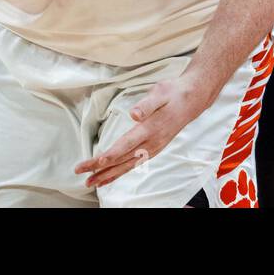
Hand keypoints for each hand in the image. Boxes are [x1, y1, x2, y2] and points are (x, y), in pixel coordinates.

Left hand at [74, 74, 208, 187]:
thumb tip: (134, 114)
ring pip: (128, 165)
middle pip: (123, 159)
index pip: (126, 145)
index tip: (95, 162)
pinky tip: (110, 176)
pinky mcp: (154, 149)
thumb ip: (146, 104)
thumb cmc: (173, 93)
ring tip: (92, 182)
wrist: (192, 100)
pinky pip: (134, 164)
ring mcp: (153, 148)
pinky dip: (120, 172)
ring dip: (109, 175)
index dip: (110, 154)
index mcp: (150, 129)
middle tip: (82, 174)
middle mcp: (152, 143)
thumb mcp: (160, 92)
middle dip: (101, 168)